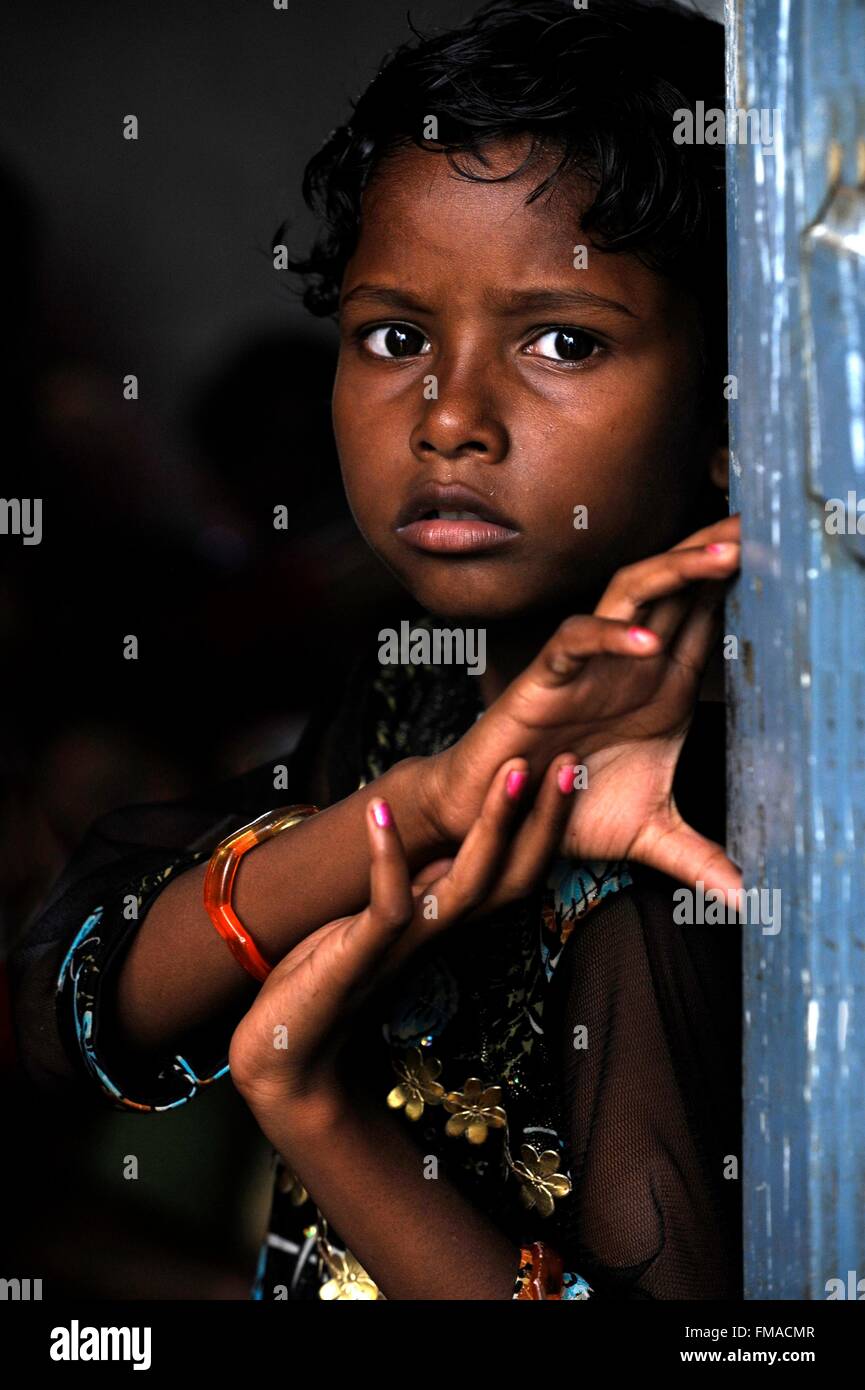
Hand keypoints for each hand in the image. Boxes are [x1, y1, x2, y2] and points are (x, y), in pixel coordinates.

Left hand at [228, 751, 576, 1114]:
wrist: (288, 1055)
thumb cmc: (329, 978)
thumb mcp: (382, 921)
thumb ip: (415, 886)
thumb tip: (444, 843)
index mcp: (443, 920)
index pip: (511, 871)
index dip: (543, 827)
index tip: (564, 771)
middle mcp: (435, 931)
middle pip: (508, 875)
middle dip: (540, 821)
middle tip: (566, 764)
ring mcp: (402, 944)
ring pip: (466, 884)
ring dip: (492, 826)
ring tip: (510, 771)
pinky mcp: (360, 955)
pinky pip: (387, 904)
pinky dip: (387, 856)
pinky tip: (381, 809)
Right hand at [427, 514, 740, 895]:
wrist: (495, 819)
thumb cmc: (564, 808)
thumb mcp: (650, 834)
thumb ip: (701, 858)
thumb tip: (749, 899)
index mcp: (664, 684)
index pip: (712, 619)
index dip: (747, 584)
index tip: (793, 553)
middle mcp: (631, 664)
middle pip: (680, 588)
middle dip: (720, 550)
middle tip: (767, 520)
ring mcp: (590, 664)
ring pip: (632, 594)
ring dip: (676, 570)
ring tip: (726, 554)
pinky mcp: (546, 678)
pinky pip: (578, 640)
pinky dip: (612, 637)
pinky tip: (650, 643)